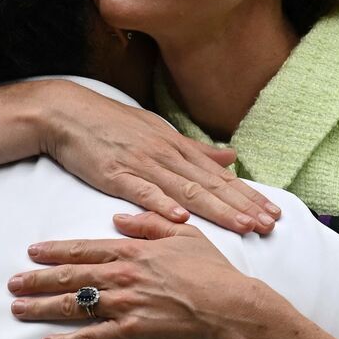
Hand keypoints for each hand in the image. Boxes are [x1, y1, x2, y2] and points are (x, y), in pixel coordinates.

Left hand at [8, 213, 256, 338]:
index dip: (55, 250)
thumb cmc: (212, 270)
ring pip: (74, 305)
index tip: (33, 251)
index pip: (84, 249)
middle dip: (37, 280)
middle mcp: (122, 276)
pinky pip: (92, 337)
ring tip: (19, 309)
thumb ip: (149, 223)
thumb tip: (119, 218)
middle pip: (70, 276)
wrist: (229, 307)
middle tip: (12, 284)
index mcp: (133, 251)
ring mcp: (125, 305)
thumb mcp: (183, 234)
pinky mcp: (132, 332)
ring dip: (43, 307)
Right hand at [37, 81, 279, 233]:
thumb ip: (195, 149)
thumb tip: (231, 156)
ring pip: (187, 191)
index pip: (219, 175)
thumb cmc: (111, 124)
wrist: (66, 113)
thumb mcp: (159, 131)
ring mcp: (143, 164)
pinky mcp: (116, 174)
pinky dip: (164, 206)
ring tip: (243, 226)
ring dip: (217, 210)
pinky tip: (182, 219)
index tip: (271, 212)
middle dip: (243, 206)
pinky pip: (144, 192)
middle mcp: (166, 155)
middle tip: (269, 225)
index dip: (247, 195)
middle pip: (211, 185)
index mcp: (177, 146)